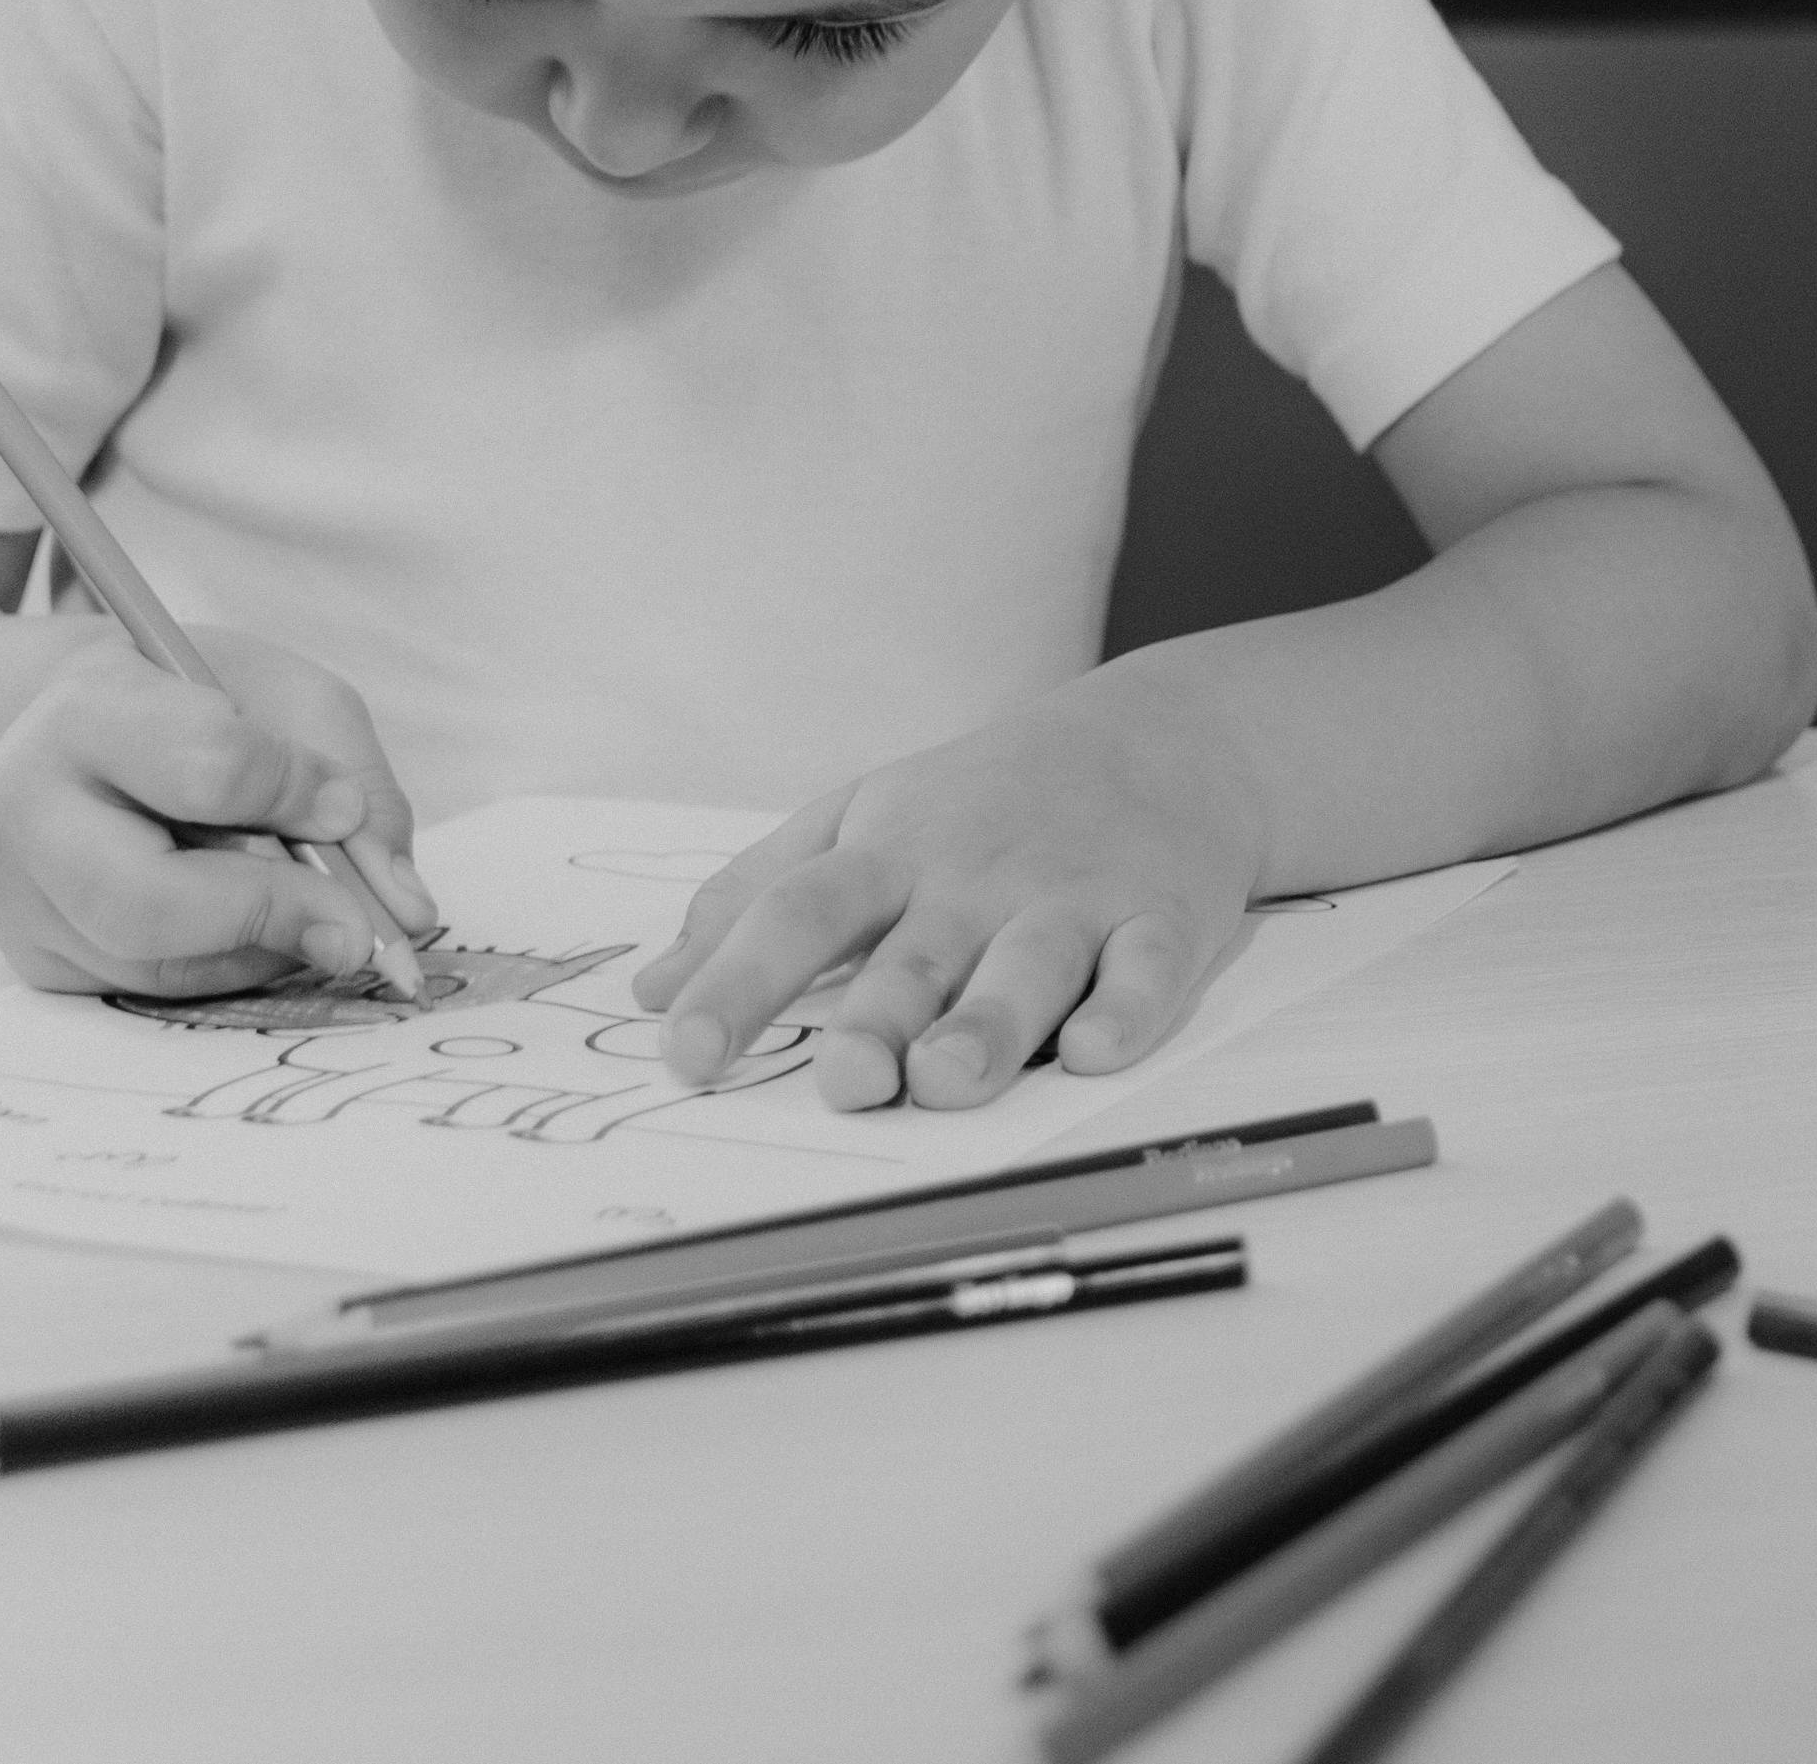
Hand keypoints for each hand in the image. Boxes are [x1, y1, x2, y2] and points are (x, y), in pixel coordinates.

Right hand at [0, 627, 436, 996]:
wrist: (84, 730)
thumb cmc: (200, 702)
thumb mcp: (289, 699)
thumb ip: (358, 786)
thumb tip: (406, 912)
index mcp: (88, 709)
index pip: (206, 768)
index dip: (296, 794)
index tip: (341, 808)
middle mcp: (21, 807)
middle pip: (144, 901)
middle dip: (270, 916)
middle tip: (355, 931)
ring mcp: (12, 896)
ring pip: (152, 964)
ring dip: (258, 950)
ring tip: (303, 906)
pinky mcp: (34, 960)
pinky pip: (146, 992)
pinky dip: (222, 969)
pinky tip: (245, 922)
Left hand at [632, 671, 1260, 1112]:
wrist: (1166, 734)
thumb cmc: (987, 794)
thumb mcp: (864, 815)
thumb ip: (756, 896)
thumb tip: (650, 992)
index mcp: (893, 851)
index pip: (799, 912)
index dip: (738, 982)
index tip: (684, 1054)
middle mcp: (978, 876)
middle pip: (914, 954)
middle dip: (875, 1021)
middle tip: (843, 1082)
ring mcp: (1074, 895)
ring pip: (1026, 968)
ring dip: (986, 1027)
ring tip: (944, 1079)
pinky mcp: (1163, 918)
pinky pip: (1146, 970)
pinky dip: (1126, 1009)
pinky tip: (1095, 1050)